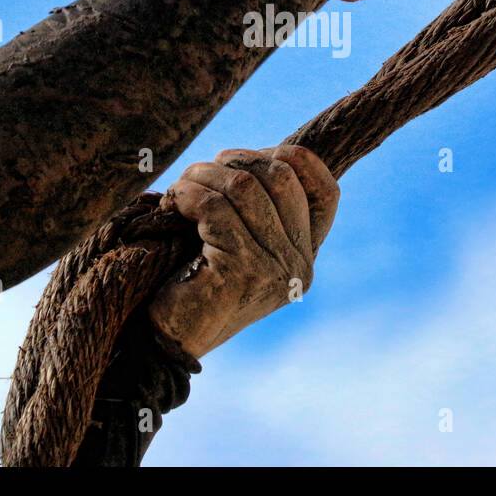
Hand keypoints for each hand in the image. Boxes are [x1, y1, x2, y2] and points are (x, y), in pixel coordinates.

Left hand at [147, 145, 338, 360]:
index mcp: (304, 256)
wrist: (168, 340)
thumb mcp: (241, 244)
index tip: (256, 155)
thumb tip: (252, 156)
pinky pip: (215, 207)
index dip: (299, 161)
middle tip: (200, 173)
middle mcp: (298, 264)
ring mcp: (274, 268)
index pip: (327, 193)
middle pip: (282, 178)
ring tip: (181, 187)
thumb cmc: (197, 282)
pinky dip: (188, 195)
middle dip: (235, 162)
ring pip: (245, 188)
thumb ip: (258, 210)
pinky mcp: (241, 271)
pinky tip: (172, 204)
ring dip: (204, 176)